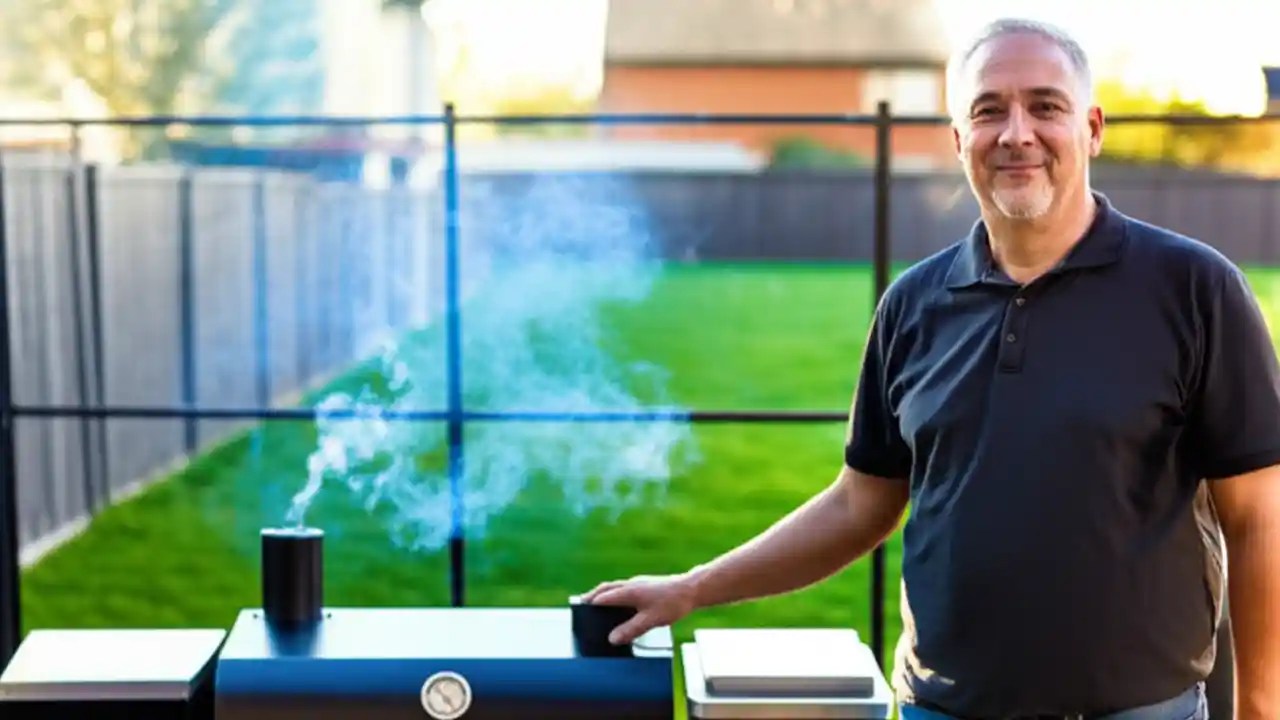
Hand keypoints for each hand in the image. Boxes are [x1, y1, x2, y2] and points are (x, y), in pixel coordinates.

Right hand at [579, 573, 698, 644]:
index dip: (590, 603)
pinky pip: (624, 588)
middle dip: (593, 595)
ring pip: (616, 586)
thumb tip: (612, 638)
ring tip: (597, 602)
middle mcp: (631, 584)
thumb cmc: (672, 603)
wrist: (692, 589)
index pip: (603, 597)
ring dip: (604, 593)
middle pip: (606, 588)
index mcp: (628, 591)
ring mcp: (639, 583)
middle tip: (582, 602)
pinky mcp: (646, 585)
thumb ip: (630, 630)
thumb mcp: (650, 620)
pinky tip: (621, 603)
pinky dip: (616, 594)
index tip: (579, 609)